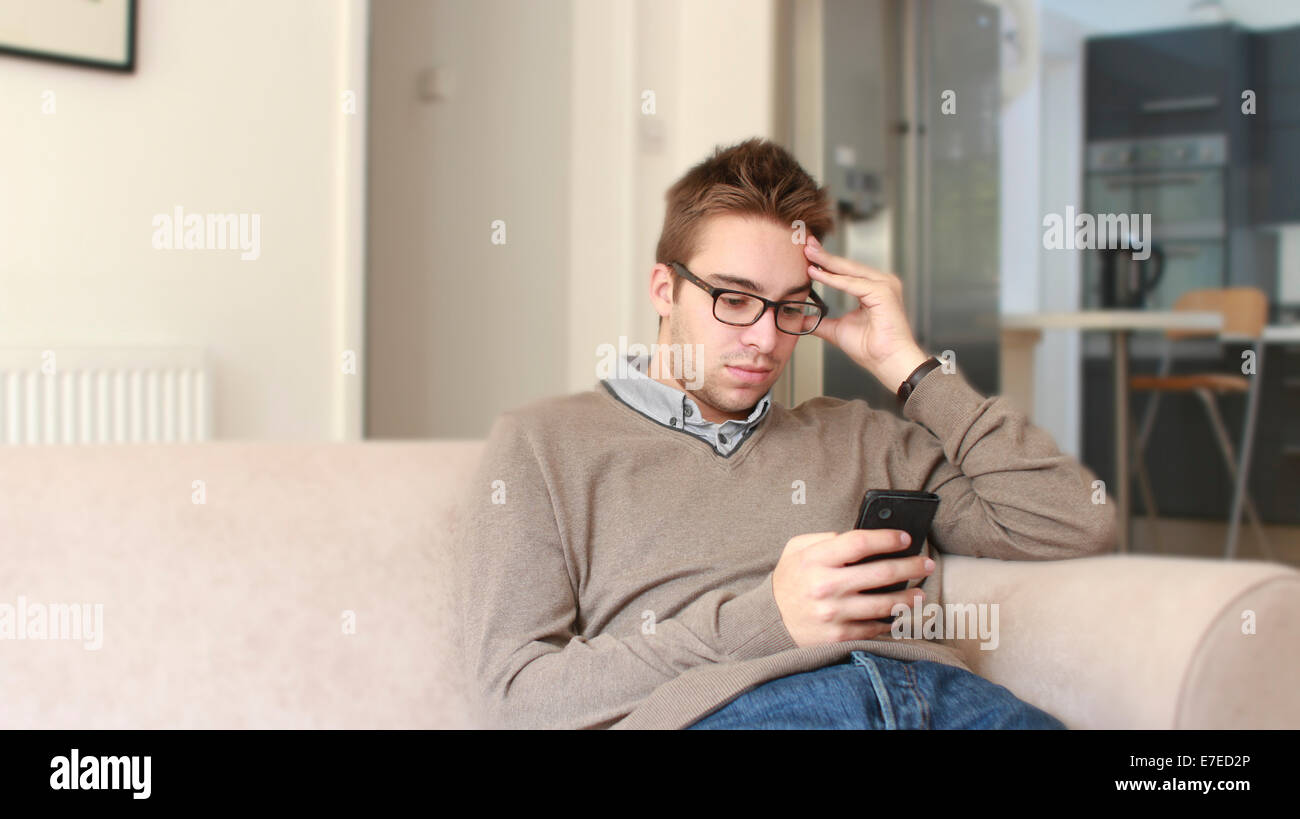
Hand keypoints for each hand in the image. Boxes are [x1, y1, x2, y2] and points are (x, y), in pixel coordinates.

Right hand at [772, 530, 933, 647]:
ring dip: (909, 597)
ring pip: (885, 604)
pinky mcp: (838, 636)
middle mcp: (825, 586)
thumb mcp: (796, 549)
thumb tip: (860, 540)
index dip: (887, 538)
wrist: (770, 621)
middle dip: (910, 566)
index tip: (905, 538)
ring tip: (920, 593)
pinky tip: (900, 614)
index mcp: (815, 560)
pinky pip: (875, 627)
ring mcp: (833, 613)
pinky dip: (891, 621)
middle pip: (881, 573)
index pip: (860, 543)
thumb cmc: (789, 581)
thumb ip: (824, 538)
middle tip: (925, 564)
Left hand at [803, 235, 928, 391]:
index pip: (846, 271)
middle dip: (825, 255)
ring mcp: (885, 285)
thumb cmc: (872, 349)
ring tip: (808, 253)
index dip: (826, 262)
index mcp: (874, 289)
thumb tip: (803, 320)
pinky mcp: (883, 292)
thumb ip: (821, 322)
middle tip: (806, 244)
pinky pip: (852, 283)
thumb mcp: (838, 330)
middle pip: (848, 266)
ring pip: (849, 270)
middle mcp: (882, 283)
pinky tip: (817, 273)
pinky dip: (833, 279)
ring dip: (827, 262)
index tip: (808, 254)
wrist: (888, 363)